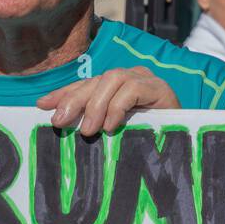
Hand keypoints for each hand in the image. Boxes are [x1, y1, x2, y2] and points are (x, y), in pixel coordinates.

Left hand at [37, 66, 179, 135]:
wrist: (182, 145)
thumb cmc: (144, 142)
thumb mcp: (111, 133)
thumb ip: (91, 125)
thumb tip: (57, 122)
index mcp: (113, 88)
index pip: (84, 85)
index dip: (62, 93)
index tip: (41, 106)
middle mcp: (128, 78)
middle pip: (95, 80)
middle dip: (74, 100)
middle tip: (59, 122)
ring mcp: (145, 79)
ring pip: (112, 78)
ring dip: (96, 105)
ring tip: (89, 131)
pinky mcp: (159, 88)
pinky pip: (133, 88)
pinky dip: (118, 107)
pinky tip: (111, 126)